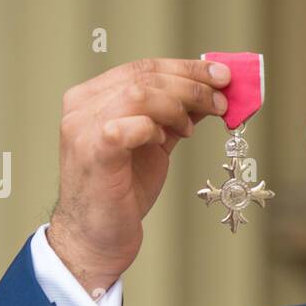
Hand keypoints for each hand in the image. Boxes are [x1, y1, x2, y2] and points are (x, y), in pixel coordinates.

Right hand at [48, 58, 230, 296]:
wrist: (96, 238)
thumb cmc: (122, 192)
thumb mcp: (154, 144)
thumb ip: (174, 116)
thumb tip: (211, 93)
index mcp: (93, 98)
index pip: (143, 67)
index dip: (186, 68)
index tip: (222, 75)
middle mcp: (82, 107)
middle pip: (145, 75)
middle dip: (192, 85)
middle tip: (222, 101)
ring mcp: (83, 127)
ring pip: (140, 93)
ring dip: (178, 106)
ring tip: (190, 129)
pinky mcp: (93, 151)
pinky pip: (132, 124)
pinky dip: (156, 129)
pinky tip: (163, 142)